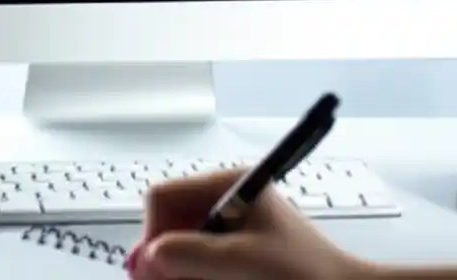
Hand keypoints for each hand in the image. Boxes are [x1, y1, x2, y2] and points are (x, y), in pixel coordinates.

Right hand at [127, 169, 375, 279]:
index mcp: (227, 185)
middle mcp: (222, 203)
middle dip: (166, 260)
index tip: (158, 271)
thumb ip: (193, 255)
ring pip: (177, 251)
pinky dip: (193, 279)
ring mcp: (225, 232)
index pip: (163, 198)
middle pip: (166, 227)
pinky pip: (194, 267)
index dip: (154, 234)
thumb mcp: (244, 261)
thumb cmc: (309, 273)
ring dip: (180, 273)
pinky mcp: (229, 257)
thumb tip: (147, 257)